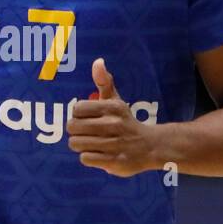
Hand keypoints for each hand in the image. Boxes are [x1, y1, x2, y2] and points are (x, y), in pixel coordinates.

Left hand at [65, 57, 158, 177]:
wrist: (150, 147)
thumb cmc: (125, 122)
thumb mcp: (116, 101)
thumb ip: (104, 82)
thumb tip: (98, 62)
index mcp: (112, 108)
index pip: (77, 109)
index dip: (78, 115)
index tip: (87, 118)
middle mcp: (113, 124)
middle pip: (72, 127)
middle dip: (76, 131)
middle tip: (86, 133)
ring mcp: (113, 144)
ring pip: (76, 143)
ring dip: (80, 145)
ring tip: (91, 144)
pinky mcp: (113, 161)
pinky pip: (85, 158)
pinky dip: (88, 157)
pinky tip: (97, 154)